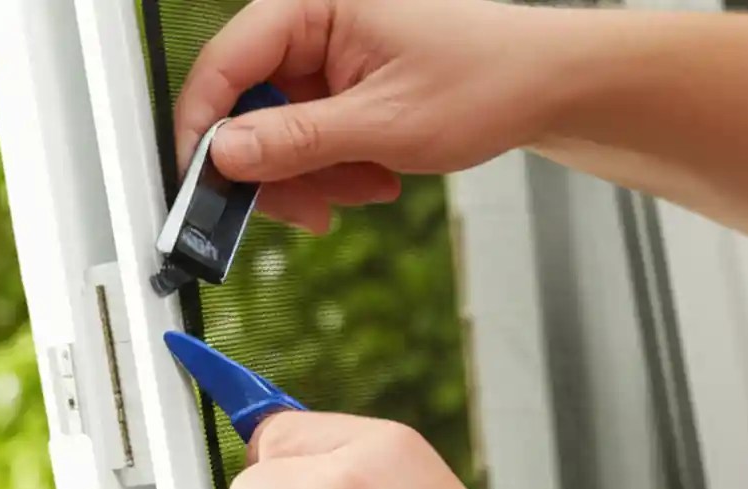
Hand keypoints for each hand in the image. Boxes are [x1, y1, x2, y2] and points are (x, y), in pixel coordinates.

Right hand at [175, 0, 570, 233]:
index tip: (197, 182)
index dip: (203, 126)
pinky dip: (330, 170)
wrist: (550, 88)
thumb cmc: (490, 79)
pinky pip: (305, 138)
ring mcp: (325, 58)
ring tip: (364, 187)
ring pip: (274, 132)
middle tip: (300, 209)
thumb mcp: (385, 122)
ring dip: (310, 176)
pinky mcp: (338, 87)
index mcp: (316, 4)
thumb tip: (223, 155)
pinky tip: (372, 177)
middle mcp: (313, 25)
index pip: (226, 61)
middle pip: (246, 105)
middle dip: (273, 167)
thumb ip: (295, 140)